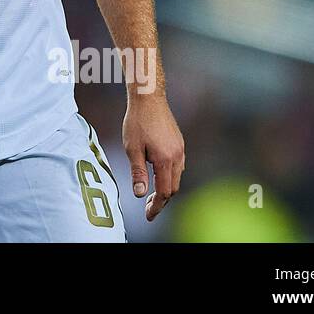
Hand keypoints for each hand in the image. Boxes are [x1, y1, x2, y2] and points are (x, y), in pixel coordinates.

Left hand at [123, 93, 184, 221]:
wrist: (149, 98)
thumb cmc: (137, 121)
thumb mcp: (132, 148)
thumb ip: (138, 172)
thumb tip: (140, 194)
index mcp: (165, 160)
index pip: (164, 192)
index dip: (156, 206)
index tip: (148, 216)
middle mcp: (177, 156)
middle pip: (172, 187)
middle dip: (161, 200)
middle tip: (147, 207)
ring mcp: (180, 149)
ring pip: (176, 177)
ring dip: (165, 188)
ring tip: (150, 193)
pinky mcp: (179, 143)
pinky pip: (178, 166)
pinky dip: (168, 176)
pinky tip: (157, 174)